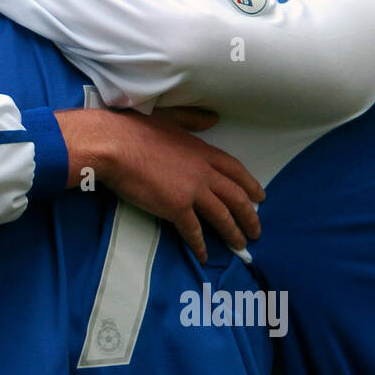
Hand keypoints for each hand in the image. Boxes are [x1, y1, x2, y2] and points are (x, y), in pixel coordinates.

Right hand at [55, 106, 263, 262]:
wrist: (113, 144)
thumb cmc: (134, 128)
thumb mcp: (169, 118)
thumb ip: (192, 119)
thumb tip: (213, 118)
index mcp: (201, 151)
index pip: (234, 169)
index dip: (250, 184)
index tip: (260, 196)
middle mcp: (203, 172)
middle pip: (236, 197)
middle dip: (250, 216)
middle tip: (256, 230)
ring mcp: (191, 190)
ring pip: (222, 216)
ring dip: (233, 233)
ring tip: (240, 246)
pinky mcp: (176, 207)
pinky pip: (193, 231)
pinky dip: (200, 245)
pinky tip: (204, 256)